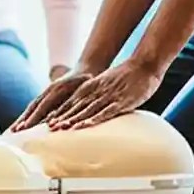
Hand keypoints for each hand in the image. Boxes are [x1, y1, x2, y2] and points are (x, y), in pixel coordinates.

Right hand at [9, 69, 94, 131]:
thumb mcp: (85, 83)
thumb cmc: (87, 79)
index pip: (43, 105)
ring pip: (31, 109)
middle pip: (33, 108)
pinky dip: (27, 119)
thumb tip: (81, 94)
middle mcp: (48, 92)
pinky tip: (19, 128)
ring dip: (22, 120)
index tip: (24, 127)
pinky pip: (35, 110)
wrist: (85, 70)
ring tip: (11, 132)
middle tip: (12, 133)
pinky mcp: (47, 98)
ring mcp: (46, 95)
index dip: (33, 117)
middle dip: (23, 121)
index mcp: (57, 89)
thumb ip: (80, 91)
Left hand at [44, 61, 161, 130]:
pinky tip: (84, 126)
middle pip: (76, 107)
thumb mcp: (107, 81)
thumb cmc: (128, 75)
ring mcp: (108, 96)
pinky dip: (93, 119)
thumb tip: (88, 105)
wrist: (144, 64)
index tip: (48, 121)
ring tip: (61, 129)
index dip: (61, 111)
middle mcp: (97, 91)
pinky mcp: (120, 102)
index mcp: (93, 86)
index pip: (73, 101)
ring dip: (74, 120)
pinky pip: (105, 113)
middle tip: (49, 128)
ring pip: (87, 110)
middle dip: (62, 118)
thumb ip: (97, 91)